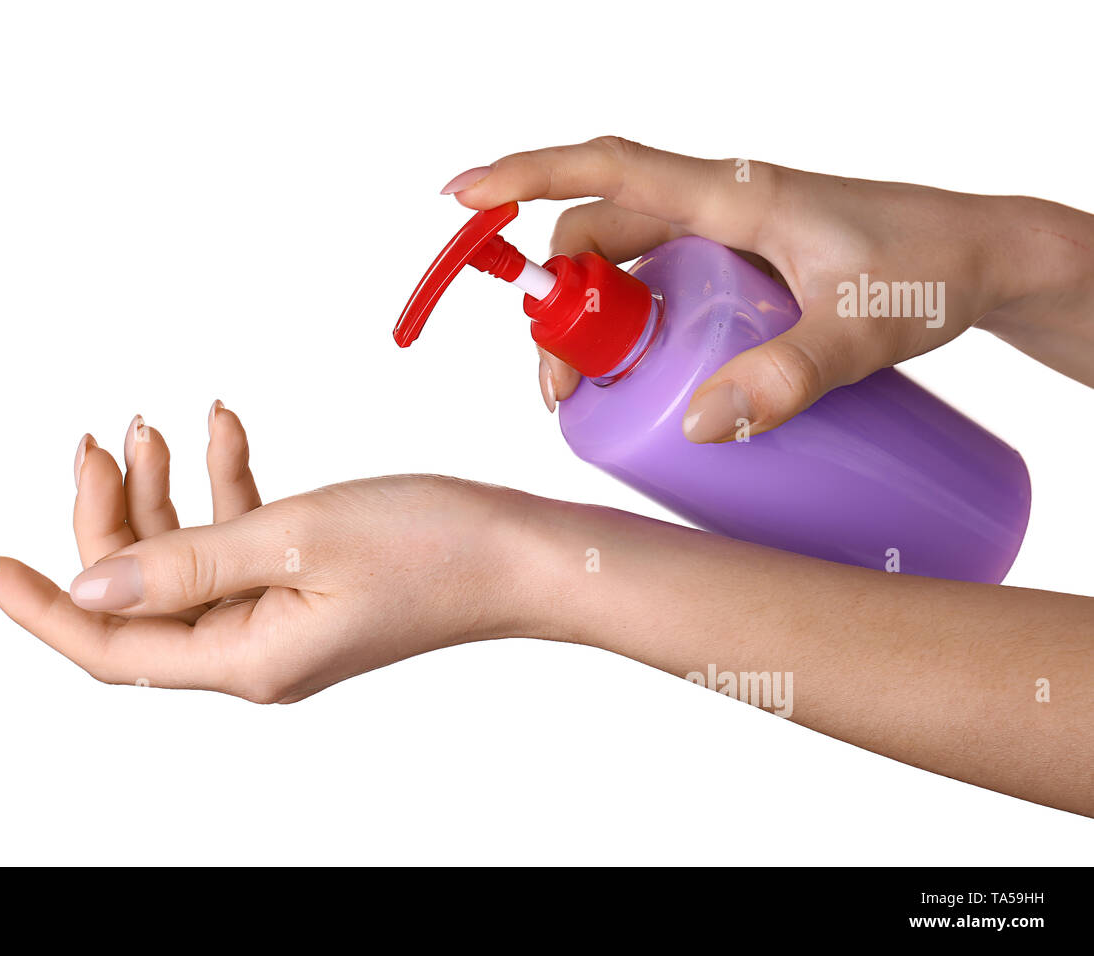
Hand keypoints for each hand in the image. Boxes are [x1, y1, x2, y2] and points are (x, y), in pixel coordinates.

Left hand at [0, 404, 538, 701]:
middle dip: (106, 518)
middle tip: (95, 443)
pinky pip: (237, 544)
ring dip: (161, 495)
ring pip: (184, 564)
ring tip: (149, 426)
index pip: (110, 645)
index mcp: (246, 657)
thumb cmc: (435, 547)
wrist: (521, 553)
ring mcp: (280, 620)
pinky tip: (225, 430)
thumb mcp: (297, 538)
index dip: (37, 606)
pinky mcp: (304, 588)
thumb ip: (185, 562)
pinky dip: (222, 488)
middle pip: (140, 596)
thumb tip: (89, 586)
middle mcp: (254, 651)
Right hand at [442, 137, 1093, 439]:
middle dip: (559, 304)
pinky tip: (649, 385)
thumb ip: (790, 377)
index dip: (524, 174)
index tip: (462, 198)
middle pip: (598, 236)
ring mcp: (724, 244)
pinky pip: (660, 292)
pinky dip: (633, 332)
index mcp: (731, 196)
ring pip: (624, 269)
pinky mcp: (737, 276)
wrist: (989, 260)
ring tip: (596, 397)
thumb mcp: (864, 330)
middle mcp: (715, 212)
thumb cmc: (934, 268)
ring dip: (593, 324)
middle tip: (562, 389)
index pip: (605, 168)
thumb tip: (696, 423)